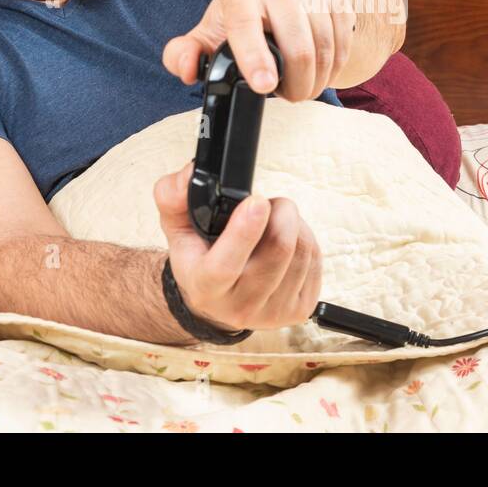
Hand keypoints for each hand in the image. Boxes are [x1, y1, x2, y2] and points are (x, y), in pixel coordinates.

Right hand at [153, 161, 322, 333]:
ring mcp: (273, 312)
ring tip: (273, 223)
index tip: (256, 202)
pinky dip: (304, 239)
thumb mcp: (176, 228)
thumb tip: (190, 175)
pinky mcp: (300, 309)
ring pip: (301, 250)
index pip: (225, 265)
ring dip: (292, 224)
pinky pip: (314, 260)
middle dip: (279, 212)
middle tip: (265, 204)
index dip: (245, 231)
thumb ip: (173, 196)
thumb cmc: (200, 258)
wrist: (217, 301)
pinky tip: (286, 241)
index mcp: (205, 287)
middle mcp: (240, 306)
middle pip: (278, 249)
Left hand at [162, 0, 355, 100]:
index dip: (255, 58)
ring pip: (325, 48)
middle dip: (296, 84)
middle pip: (297, 45)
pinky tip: (321, 72)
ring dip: (316, 80)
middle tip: (289, 96)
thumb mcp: (208, 37)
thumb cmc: (241, 22)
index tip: (264, 86)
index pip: (247, 25)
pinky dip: (334, 68)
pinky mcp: (337, 0)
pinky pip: (344, 43)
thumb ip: (183, 55)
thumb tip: (186, 68)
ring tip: (303, 87)